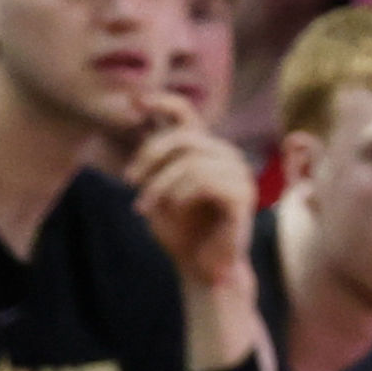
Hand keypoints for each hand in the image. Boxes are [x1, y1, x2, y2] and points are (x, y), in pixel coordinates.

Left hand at [125, 100, 255, 292]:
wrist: (202, 270)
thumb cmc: (181, 232)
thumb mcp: (158, 193)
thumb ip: (155, 164)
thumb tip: (137, 126)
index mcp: (206, 151)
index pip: (188, 115)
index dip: (164, 102)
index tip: (136, 100)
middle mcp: (226, 156)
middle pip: (184, 138)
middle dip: (150, 157)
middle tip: (129, 182)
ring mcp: (238, 174)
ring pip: (191, 162)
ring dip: (160, 185)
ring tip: (145, 207)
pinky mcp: (242, 195)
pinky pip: (204, 181)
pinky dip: (180, 195)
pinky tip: (173, 210)